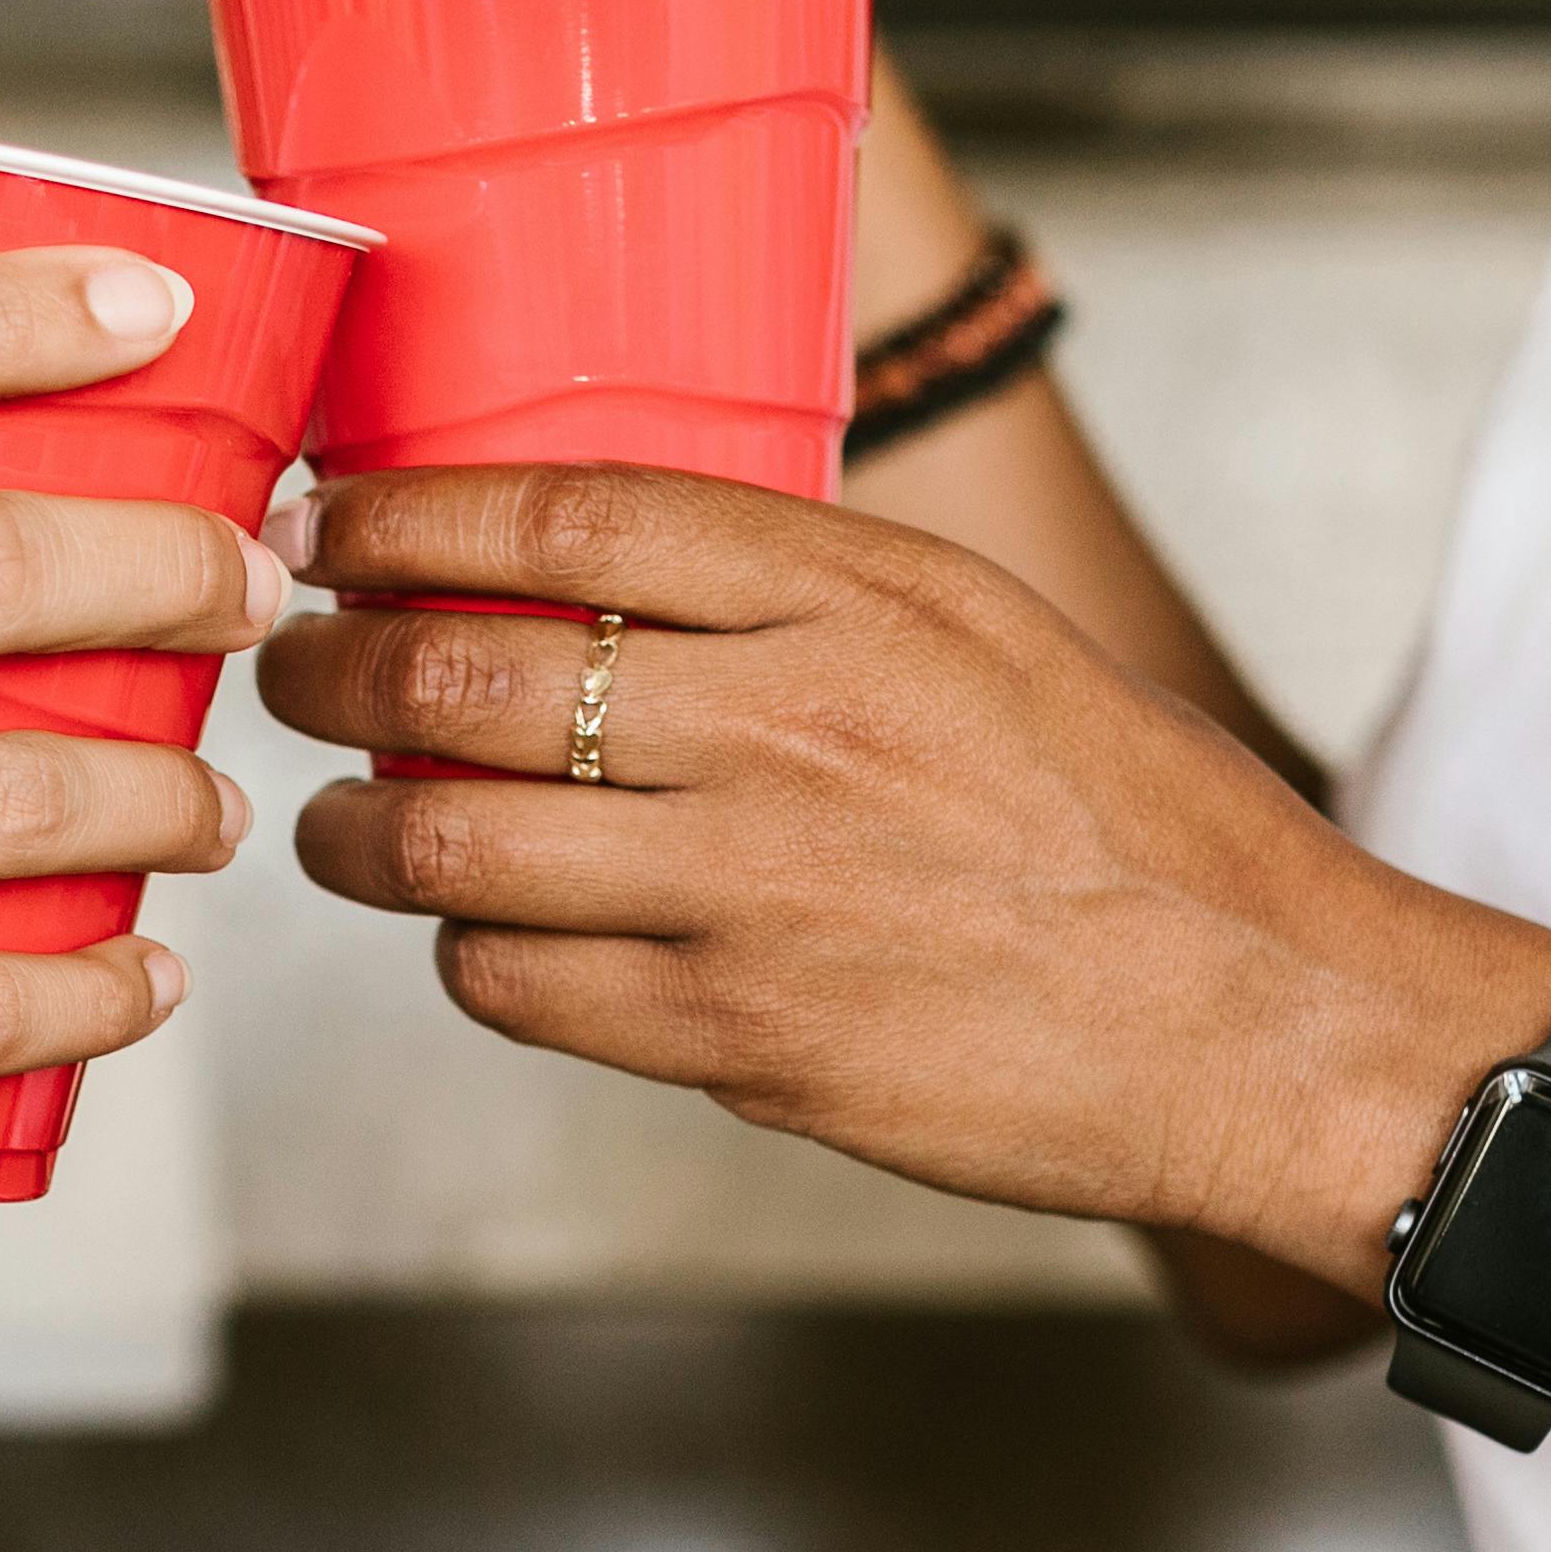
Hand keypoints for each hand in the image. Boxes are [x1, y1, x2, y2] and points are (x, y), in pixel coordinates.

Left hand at [254, 467, 1550, 1273]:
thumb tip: (599, 570)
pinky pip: (517, 985)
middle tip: (295, 670)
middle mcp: (784, 726)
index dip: (401, 516)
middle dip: (329, 673)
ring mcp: (747, 890)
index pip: (559, 516)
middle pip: (459, 674)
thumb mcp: (982, 634)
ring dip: (361, 832)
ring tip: (349, 822)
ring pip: (451, 843)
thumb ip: (801, 594)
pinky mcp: (737, 1035)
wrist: (1256, 1016)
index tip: (331, 524)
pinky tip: (484, 935)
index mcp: (852, 595)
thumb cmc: (1133, 824)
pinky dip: (468, 955)